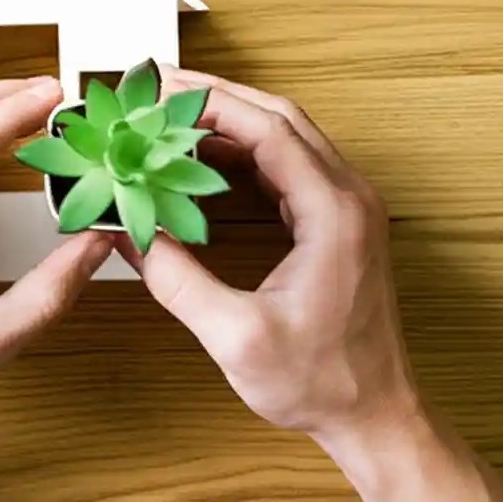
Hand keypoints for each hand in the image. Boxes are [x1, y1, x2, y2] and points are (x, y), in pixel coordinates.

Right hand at [121, 68, 502, 500]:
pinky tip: (207, 157)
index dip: (212, 103)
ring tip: (174, 117)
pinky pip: (291, 163)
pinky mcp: (339, 223)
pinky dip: (247, 149)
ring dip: (232, 119)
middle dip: (217, 97)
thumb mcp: (234, 335)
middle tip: (159, 89)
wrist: (374, 413)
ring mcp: (349, 208)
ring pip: (288, 135)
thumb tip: (128, 233)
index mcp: (334, 214)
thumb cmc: (321, 382)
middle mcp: (349, 199)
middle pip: (280, 117)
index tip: (163, 92)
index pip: (269, 129)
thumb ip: (176, 279)